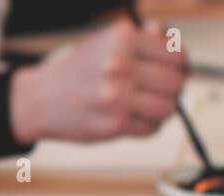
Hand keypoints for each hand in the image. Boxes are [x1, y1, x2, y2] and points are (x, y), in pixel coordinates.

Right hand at [9, 18, 186, 142]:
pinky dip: (148, 126)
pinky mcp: (114, 125)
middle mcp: (120, 65)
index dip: (181, 66)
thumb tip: (170, 39)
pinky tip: (134, 118)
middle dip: (173, 90)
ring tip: (148, 106)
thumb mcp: (107, 41)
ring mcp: (117, 97)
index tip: (175, 71)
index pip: (176, 55)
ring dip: (162, 110)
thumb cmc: (81, 70)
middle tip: (162, 92)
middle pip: (176, 83)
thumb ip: (143, 39)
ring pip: (168, 108)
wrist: (42, 99)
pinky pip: (151, 128)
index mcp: (123, 39)